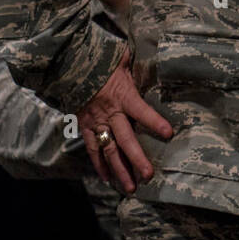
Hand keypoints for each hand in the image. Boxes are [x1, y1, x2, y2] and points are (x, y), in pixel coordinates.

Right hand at [78, 57, 172, 193]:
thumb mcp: (121, 58)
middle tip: (148, 175)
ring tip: (130, 187)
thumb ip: (135, 63)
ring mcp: (96, 122)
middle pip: (125, 139)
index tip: (169, 133)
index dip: (154, 121)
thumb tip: (155, 52)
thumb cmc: (100, 59)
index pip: (141, 110)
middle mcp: (109, 112)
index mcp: (122, 95)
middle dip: (137, 158)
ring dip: (119, 170)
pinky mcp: (84, 126)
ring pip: (108, 150)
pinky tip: (107, 178)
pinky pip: (91, 149)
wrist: (69, 63)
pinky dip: (99, 164)